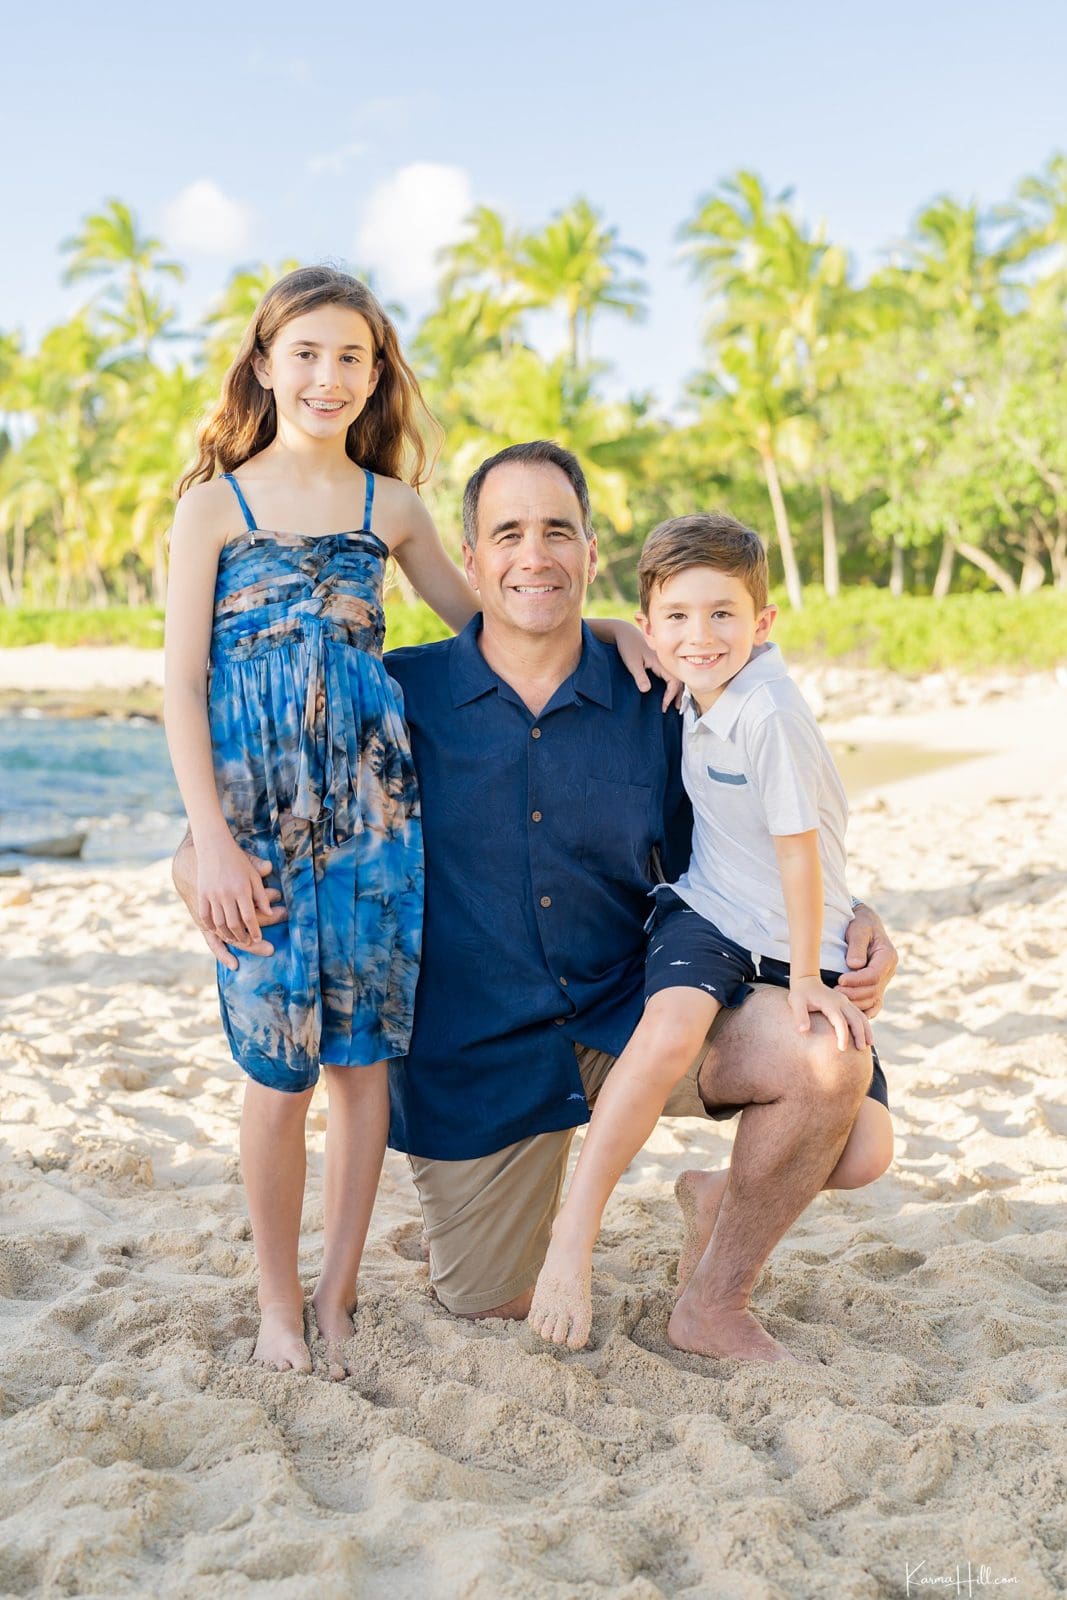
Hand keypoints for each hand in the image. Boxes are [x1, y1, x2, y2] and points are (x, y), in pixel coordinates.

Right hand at [172, 832, 285, 970]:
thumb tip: (269, 914)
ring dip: (227, 935)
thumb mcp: (253, 875)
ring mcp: (212, 894)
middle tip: (248, 943)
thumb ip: (261, 895)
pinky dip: (211, 927)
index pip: (250, 917)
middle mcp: (226, 893)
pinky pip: (205, 916)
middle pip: (234, 924)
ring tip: (235, 939)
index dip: (255, 930)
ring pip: (219, 923)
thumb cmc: (237, 861)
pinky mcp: (202, 894)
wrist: (213, 846)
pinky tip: (217, 932)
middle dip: (242, 937)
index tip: (259, 938)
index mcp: (241, 889)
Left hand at [594, 617, 682, 707]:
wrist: (625, 632)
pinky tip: (670, 691)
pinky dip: (673, 684)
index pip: (674, 682)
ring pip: (676, 677)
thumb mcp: (631, 661)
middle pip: (679, 680)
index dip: (670, 696)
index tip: (663, 706)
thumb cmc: (627, 646)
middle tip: (674, 709)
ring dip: (677, 690)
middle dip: (677, 696)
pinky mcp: (660, 660)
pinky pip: (671, 674)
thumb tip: (646, 690)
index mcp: (661, 661)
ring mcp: (664, 660)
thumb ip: (639, 675)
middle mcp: (666, 661)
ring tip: (676, 704)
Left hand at [788, 974, 872, 1051]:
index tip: (841, 1049)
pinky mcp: (846, 1003)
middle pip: (856, 1019)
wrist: (806, 980)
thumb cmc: (800, 994)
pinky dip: (865, 1025)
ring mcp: (845, 1002)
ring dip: (866, 1030)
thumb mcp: (795, 1003)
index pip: (840, 1022)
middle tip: (861, 1050)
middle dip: (860, 1035)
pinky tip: (865, 1035)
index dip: (843, 1036)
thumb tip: (803, 1030)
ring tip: (869, 1044)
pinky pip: (860, 1014)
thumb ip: (800, 1016)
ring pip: (861, 1016)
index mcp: (830, 1003)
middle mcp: (841, 1002)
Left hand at [837, 902, 897, 1018]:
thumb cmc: (860, 924)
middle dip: (853, 994)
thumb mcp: (859, 929)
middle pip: (873, 990)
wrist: (864, 925)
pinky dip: (863, 1011)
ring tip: (837, 1001)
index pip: (874, 975)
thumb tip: (854, 965)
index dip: (857, 980)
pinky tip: (849, 1012)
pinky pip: (873, 1004)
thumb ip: (857, 946)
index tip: (840, 980)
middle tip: (834, 993)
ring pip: (873, 1000)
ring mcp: (884, 981)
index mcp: (888, 956)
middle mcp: (889, 971)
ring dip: (856, 1003)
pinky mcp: (876, 987)